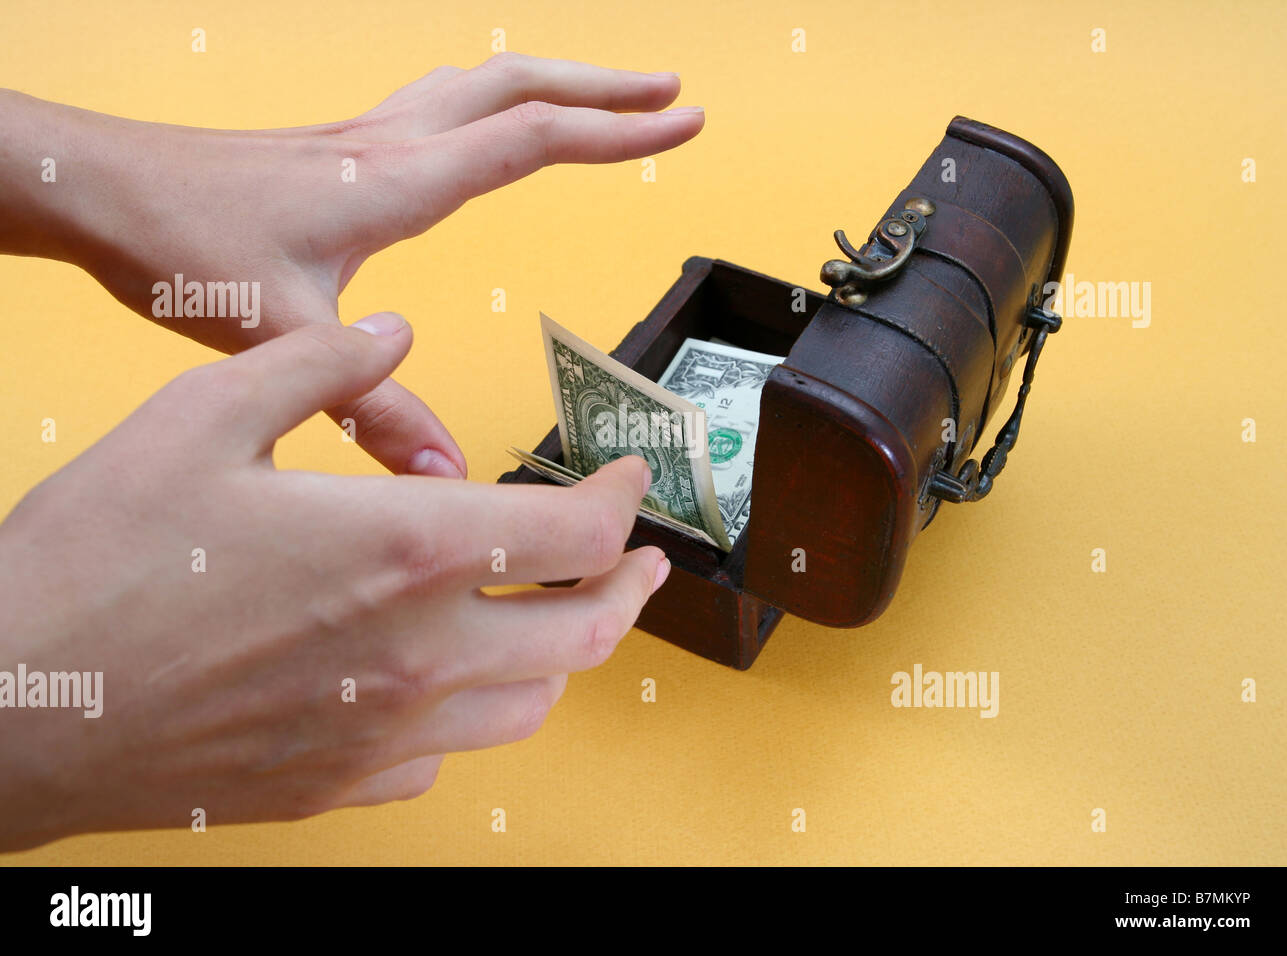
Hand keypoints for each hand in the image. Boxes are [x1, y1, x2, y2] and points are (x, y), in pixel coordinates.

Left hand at [0, 53, 702, 476]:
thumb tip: (442, 481)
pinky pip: (440, 104)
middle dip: (605, 88)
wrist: (97, 189)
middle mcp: (391, 143)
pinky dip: (493, 101)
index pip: (533, 137)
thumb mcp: (280, 335)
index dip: (618, 132)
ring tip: (605, 94)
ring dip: (554, 81)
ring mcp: (366, 137)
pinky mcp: (342, 149)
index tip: (684, 123)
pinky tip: (490, 126)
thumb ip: (368, 412)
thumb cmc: (177, 243)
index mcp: (398, 179)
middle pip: (521, 85)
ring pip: (481, 83)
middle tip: (671, 93)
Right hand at [0, 311, 668, 850]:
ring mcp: (382, 731)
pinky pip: (446, 756)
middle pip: (583, 635)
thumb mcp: (201, 414)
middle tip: (641, 563)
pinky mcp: (338, 782)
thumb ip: (319, 366)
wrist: (17, 707)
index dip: (622, 504)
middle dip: (628, 589)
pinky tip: (448, 680)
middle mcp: (416, 653)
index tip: (627, 482)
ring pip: (530, 705)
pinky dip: (473, 711)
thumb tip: (395, 336)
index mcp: (403, 552)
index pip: (574, 536)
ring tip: (561, 618)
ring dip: (564, 656)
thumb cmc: (97, 564)